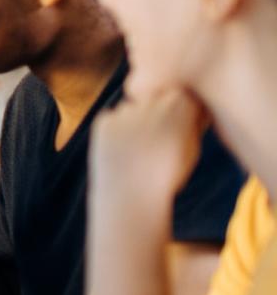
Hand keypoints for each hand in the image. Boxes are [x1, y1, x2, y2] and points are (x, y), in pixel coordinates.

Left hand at [90, 88, 207, 228]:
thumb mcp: (191, 145)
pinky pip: (113, 120)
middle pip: (158, 98)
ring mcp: (125, 110)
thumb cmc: (169, 173)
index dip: (185, 115)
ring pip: (134, 109)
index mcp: (182, 104)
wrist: (132, 198)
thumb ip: (191, 118)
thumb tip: (191, 99)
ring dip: (137, 124)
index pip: (185, 95)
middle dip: (160, 114)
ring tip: (139, 152)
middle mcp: (153, 101)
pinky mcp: (104, 121)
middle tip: (158, 141)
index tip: (182, 133)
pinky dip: (117, 133)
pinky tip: (123, 153)